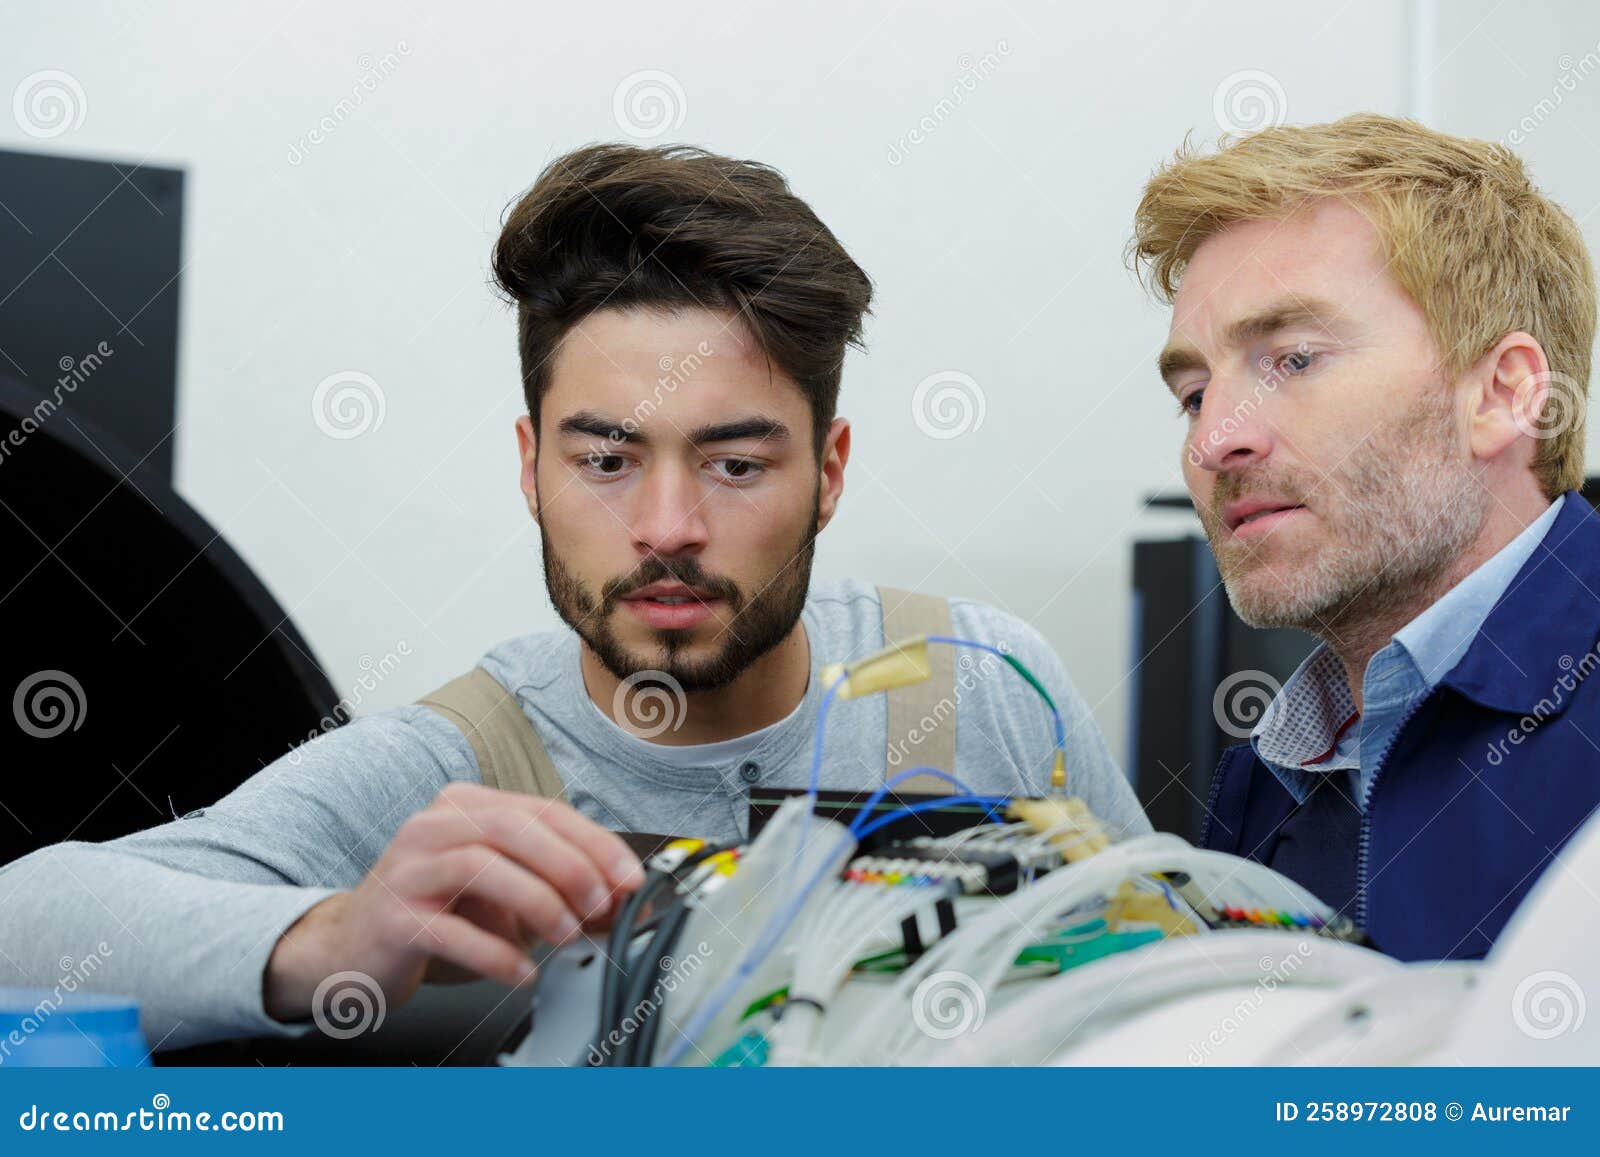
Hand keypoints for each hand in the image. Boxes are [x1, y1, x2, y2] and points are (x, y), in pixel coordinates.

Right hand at [264, 782, 643, 1022]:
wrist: (352, 949)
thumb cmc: (433, 912)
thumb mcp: (500, 891)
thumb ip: (557, 889)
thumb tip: (620, 902)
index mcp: (467, 807)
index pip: (543, 811)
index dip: (594, 843)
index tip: (629, 878)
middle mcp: (434, 826)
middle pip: (514, 828)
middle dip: (570, 865)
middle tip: (601, 905)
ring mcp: (408, 868)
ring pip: (481, 865)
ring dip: (538, 901)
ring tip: (566, 935)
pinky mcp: (392, 917)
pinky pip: (451, 931)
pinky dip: (496, 953)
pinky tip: (522, 970)